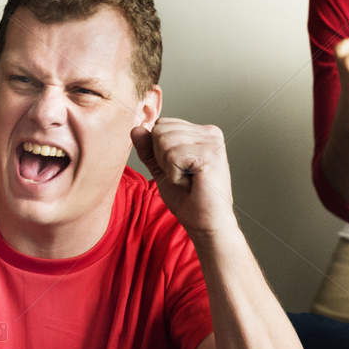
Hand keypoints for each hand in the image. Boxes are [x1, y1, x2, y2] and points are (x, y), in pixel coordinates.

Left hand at [132, 117, 234, 240]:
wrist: (207, 224)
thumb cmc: (190, 200)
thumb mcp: (162, 169)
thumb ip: (149, 149)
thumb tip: (136, 129)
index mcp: (202, 133)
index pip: (162, 124)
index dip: (160, 151)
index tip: (180, 169)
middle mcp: (210, 133)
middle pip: (160, 130)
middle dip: (162, 158)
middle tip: (183, 176)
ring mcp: (212, 142)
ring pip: (164, 141)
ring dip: (169, 167)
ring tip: (188, 179)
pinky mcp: (210, 154)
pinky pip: (172, 155)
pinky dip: (174, 174)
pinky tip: (191, 183)